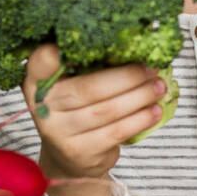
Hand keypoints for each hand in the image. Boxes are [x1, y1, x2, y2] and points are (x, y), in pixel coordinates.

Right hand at [22, 46, 167, 180]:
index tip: (94, 39)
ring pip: (106, 110)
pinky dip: (139, 119)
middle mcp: (42, 106)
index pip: (43, 60)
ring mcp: (58, 132)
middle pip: (89, 87)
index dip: (60, 50)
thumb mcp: (74, 82)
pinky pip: (115, 132)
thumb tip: (136, 43)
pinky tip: (155, 111)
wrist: (70, 156)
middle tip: (152, 67)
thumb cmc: (78, 107)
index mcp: (36, 79)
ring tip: (159, 87)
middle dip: (128, 76)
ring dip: (139, 97)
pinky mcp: (78, 152)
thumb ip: (89, 63)